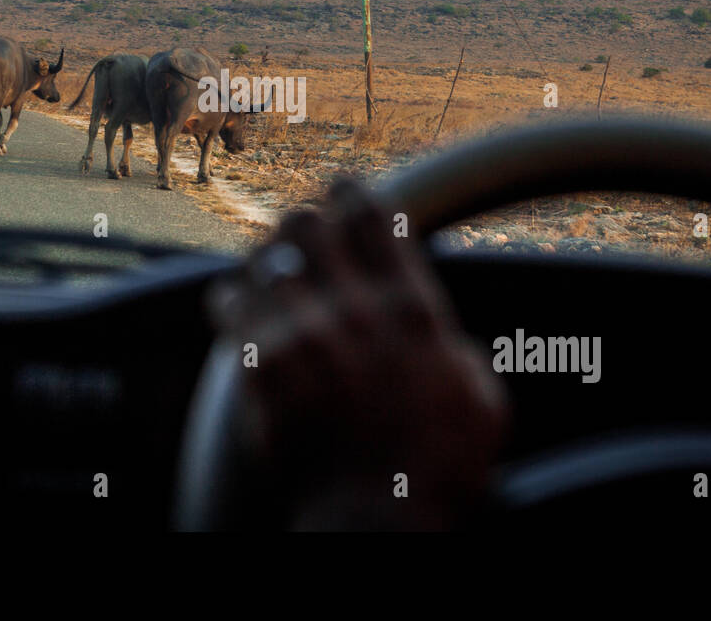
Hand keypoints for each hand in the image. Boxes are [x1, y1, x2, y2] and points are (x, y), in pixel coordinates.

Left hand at [209, 177, 508, 528]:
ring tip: (268, 269)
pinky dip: (232, 297)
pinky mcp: (258, 364)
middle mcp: (354, 308)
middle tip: (303, 235)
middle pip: (307, 220)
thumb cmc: (436, 471)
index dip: (354, 192)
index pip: (374, 214)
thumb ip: (460, 351)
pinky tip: (238, 306)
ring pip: (263, 253)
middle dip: (304, 222)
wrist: (376, 519)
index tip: (345, 191)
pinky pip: (228, 300)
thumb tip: (442, 335)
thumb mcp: (482, 402)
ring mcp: (301, 333)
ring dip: (267, 257)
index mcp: (412, 308)